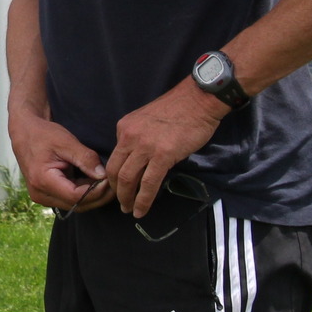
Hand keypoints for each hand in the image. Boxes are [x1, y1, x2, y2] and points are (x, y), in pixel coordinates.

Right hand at [11, 107, 112, 212]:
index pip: (76, 196)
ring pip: (74, 205)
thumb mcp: (66, 142)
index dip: (96, 191)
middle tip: (114, 183)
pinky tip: (94, 183)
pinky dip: (84, 193)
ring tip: (106, 183)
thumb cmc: (43, 134)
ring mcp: (42, 197)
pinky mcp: (46, 195)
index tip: (110, 180)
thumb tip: (103, 175)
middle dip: (98, 197)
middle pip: (76, 205)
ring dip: (92, 196)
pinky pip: (69, 200)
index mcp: (42, 180)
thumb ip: (85, 159)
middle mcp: (40, 194)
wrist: (24, 132)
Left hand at [104, 79, 228, 218]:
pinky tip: (141, 210)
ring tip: (129, 210)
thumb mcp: (146, 120)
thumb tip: (135, 159)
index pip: (113, 157)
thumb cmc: (178, 110)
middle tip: (121, 204)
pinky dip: (143, 199)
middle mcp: (129, 136)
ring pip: (128, 178)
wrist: (198, 101)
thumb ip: (136, 138)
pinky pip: (149, 182)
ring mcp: (145, 146)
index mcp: (124, 128)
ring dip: (127, 198)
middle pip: (115, 170)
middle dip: (116, 191)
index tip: (117, 188)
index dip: (113, 177)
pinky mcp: (162, 155)